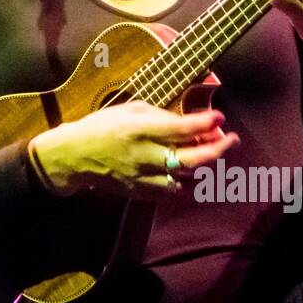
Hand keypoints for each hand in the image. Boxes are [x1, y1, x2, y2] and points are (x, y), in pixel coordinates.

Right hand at [29, 101, 239, 199]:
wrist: (72, 157)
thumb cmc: (100, 126)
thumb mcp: (127, 110)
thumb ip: (159, 116)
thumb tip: (189, 123)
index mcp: (137, 129)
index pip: (179, 128)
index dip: (204, 123)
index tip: (219, 116)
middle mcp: (142, 155)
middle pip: (190, 159)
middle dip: (217, 149)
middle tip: (230, 139)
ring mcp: (141, 177)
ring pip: (184, 178)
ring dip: (202, 166)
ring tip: (209, 152)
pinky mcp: (139, 192)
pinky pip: (171, 191)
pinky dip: (183, 181)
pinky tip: (187, 170)